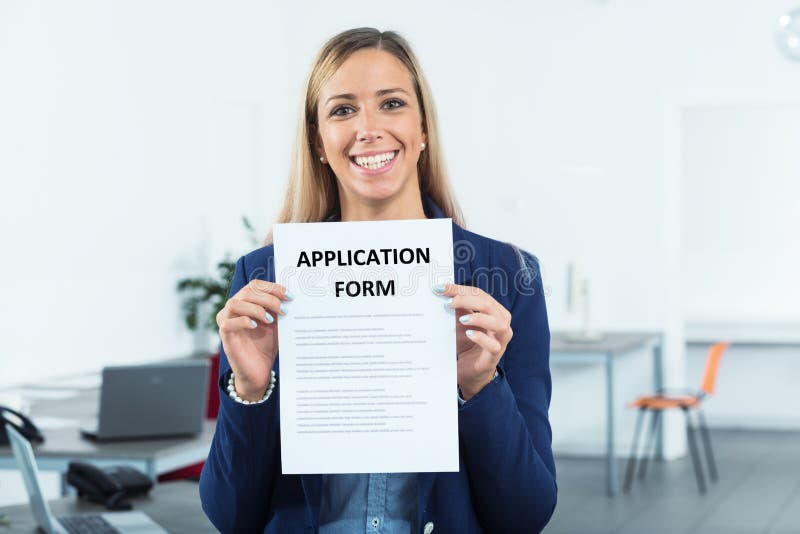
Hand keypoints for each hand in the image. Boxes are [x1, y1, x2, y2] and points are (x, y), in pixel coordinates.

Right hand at [216, 280, 291, 400]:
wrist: (259, 371)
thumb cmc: (266, 346)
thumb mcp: (276, 325)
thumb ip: (278, 310)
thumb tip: (290, 297)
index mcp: (246, 302)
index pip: (255, 285)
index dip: (272, 287)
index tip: (289, 296)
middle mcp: (234, 308)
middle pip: (247, 292)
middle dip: (269, 298)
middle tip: (284, 310)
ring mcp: (226, 321)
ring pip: (234, 303)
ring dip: (255, 308)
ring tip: (270, 319)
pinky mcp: (224, 335)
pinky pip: (228, 322)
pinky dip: (243, 321)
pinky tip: (256, 326)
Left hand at [436, 282, 512, 399]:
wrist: (470, 371)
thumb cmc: (466, 344)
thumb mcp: (459, 323)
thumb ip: (455, 307)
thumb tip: (440, 290)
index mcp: (494, 310)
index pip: (479, 294)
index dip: (460, 289)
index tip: (440, 288)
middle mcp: (501, 321)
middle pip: (487, 305)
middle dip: (467, 300)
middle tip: (448, 302)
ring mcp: (501, 339)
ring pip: (497, 323)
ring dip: (478, 318)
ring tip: (461, 319)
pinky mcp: (496, 355)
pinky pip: (493, 345)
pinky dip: (481, 338)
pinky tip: (469, 334)